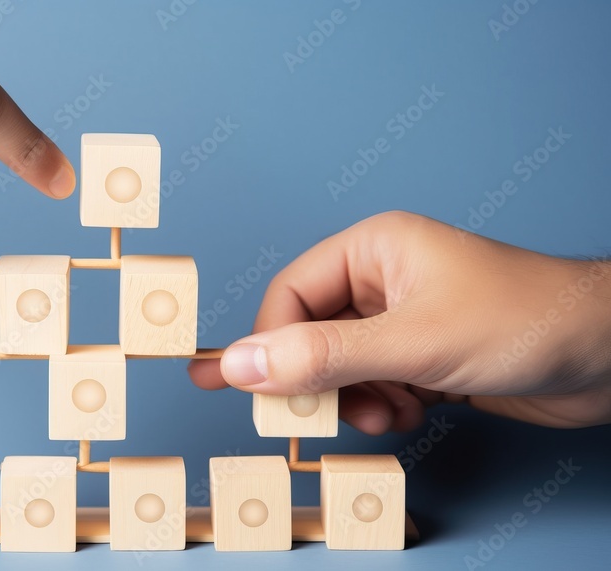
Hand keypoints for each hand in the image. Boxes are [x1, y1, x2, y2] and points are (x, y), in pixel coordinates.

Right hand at [189, 211, 610, 431]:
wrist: (610, 354)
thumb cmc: (525, 321)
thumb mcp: (412, 343)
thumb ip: (322, 358)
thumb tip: (241, 365)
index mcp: (373, 250)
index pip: (290, 294)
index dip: (272, 344)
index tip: (266, 392)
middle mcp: (383, 281)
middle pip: (312, 334)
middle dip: (319, 381)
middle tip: (322, 416)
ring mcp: (405, 320)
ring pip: (342, 366)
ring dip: (355, 400)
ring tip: (388, 414)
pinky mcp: (425, 356)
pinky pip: (375, 385)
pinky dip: (384, 406)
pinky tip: (414, 412)